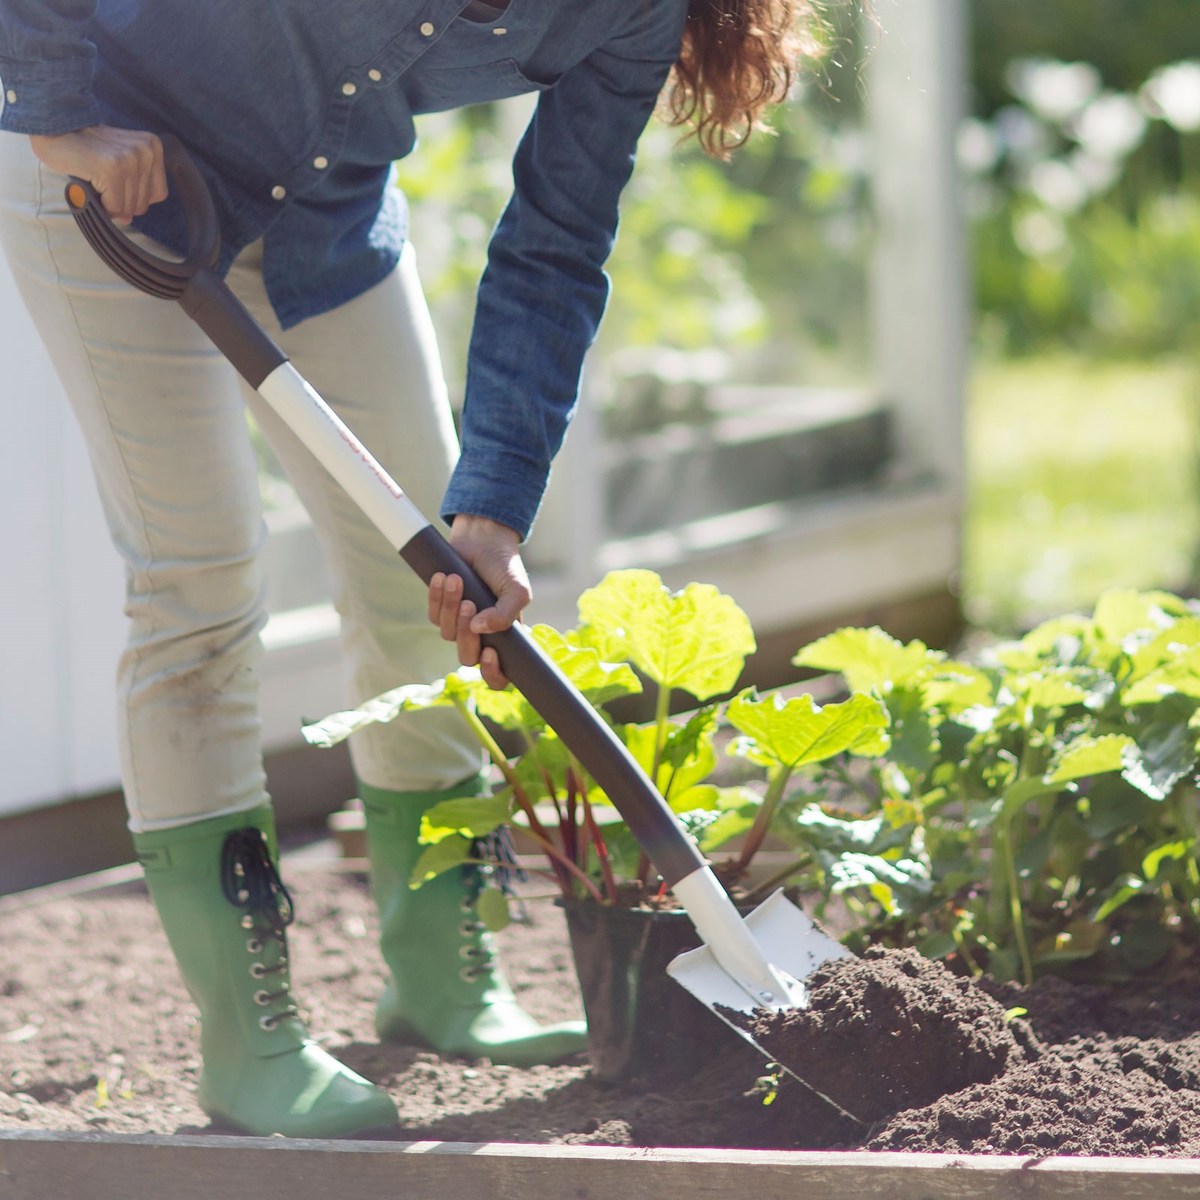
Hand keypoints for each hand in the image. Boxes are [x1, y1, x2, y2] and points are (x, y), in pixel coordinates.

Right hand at [29, 126, 167, 224]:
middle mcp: (146, 151)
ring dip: (107, 203)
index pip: (158, 194)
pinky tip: (89, 185)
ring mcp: (130, 159)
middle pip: (143, 204)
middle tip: (100, 179)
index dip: (135, 196)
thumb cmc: (86, 149)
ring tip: (94, 179)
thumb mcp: (122, 159)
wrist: (52, 130)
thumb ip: (136, 185)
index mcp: (153, 146)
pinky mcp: (112, 169)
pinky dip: (99, 204)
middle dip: (120, 202)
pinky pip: (113, 207)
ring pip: (128, 209)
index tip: (116, 180)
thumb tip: (129, 218)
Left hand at [428, 515, 529, 689]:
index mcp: (505, 639)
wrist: (484, 539)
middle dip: (465, 636)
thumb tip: (479, 629)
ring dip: (450, 607)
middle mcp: (482, 636)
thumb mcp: (517, 590)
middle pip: (467, 658)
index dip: (493, 674)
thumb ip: (505, 615)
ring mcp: (460, 624)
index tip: (489, 653)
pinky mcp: (442, 609)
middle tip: (469, 604)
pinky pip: (433, 615)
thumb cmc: (505, 566)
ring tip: (457, 580)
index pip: (499, 676)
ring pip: (447, 635)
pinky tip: (443, 577)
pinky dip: (436, 597)